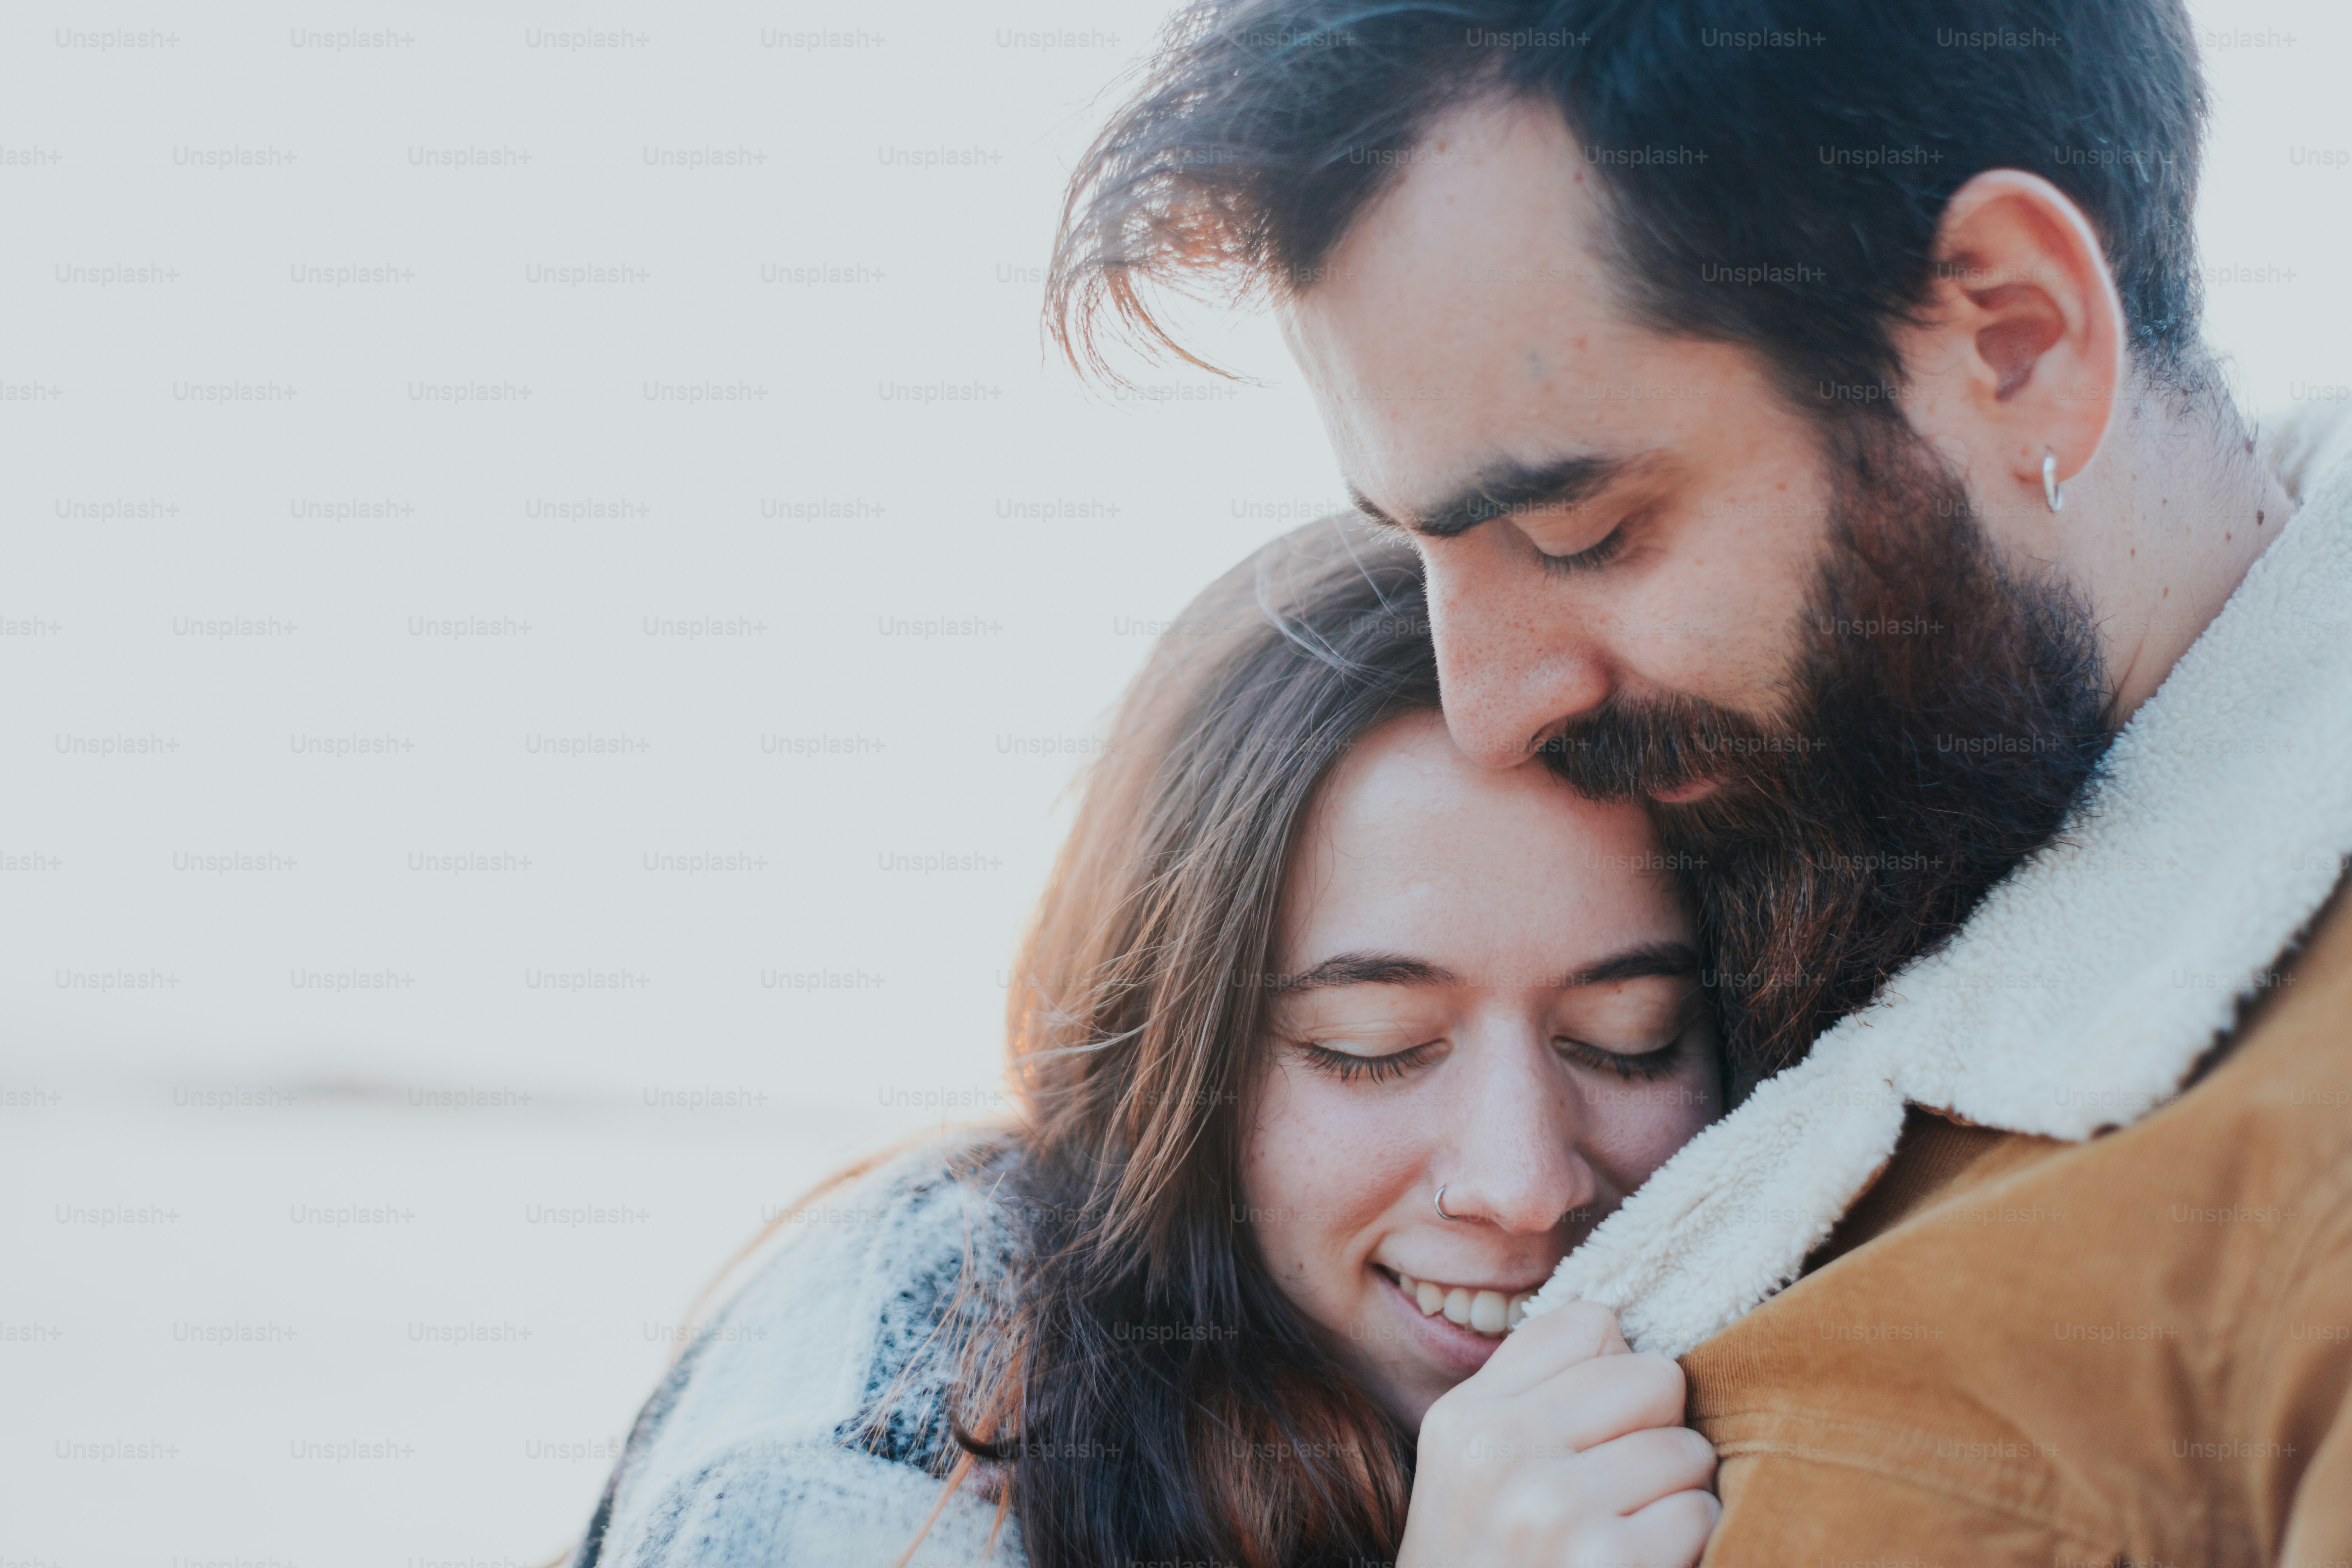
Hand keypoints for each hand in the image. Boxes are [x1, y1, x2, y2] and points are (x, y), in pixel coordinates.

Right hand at [1396, 1301, 1719, 1567]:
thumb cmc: (1486, 1567)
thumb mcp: (1469, 1473)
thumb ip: (1529, 1394)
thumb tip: (1622, 1334)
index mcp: (1466, 1420)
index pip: (1589, 1327)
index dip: (1613, 1375)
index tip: (1597, 1427)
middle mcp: (1501, 1454)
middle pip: (1652, 1377)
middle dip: (1657, 1430)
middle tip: (1623, 1486)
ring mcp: (1553, 1510)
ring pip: (1687, 1449)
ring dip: (1677, 1497)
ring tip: (1628, 1533)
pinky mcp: (1607, 1563)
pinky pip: (1700, 1514)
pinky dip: (1689, 1545)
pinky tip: (1642, 1567)